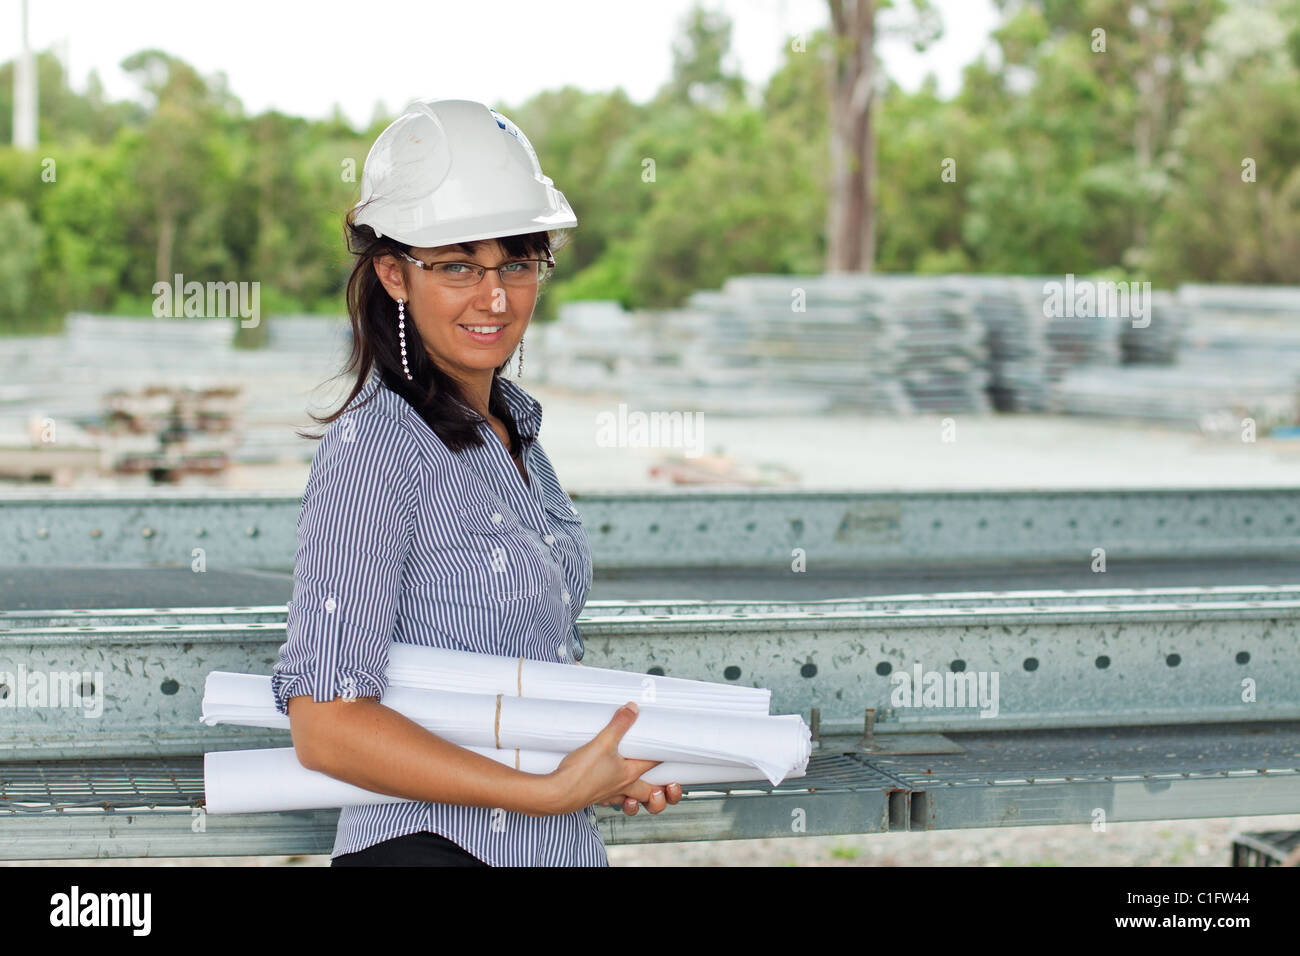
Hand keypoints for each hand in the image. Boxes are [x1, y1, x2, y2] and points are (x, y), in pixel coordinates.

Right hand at [544, 701, 680, 816]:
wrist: (556, 794)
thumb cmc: (579, 776)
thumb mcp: (602, 743)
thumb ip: (618, 725)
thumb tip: (632, 709)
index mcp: (629, 774)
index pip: (654, 763)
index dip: (665, 755)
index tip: (671, 748)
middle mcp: (623, 787)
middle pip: (650, 792)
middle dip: (661, 790)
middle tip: (669, 784)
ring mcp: (609, 794)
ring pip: (632, 800)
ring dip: (640, 798)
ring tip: (646, 791)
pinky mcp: (595, 797)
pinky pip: (612, 799)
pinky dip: (617, 796)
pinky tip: (611, 789)